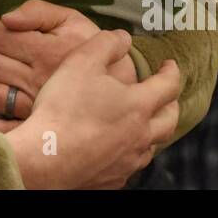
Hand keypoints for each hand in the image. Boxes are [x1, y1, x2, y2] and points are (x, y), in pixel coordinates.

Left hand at [0, 1, 135, 119]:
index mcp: (45, 52)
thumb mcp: (75, 22)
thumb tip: (6, 17)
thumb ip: (40, 12)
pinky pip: (3, 129)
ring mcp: (34, 107)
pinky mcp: (38, 129)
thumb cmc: (98, 53)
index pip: (0, 36)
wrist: (126, 94)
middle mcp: (36, 80)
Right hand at [0, 31, 180, 189]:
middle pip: (169, 121)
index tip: (169, 65)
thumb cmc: (64, 108)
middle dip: (171, 105)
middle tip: (166, 97)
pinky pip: (129, 166)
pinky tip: (116, 151)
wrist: (45, 158)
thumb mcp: (82, 61)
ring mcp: (127, 162)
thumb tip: (124, 37)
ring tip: (142, 125)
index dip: (171, 72)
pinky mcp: (112, 180)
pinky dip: (129, 155)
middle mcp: (140, 136)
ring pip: (151, 147)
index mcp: (138, 105)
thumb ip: (106, 43)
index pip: (168, 86)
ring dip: (151, 132)